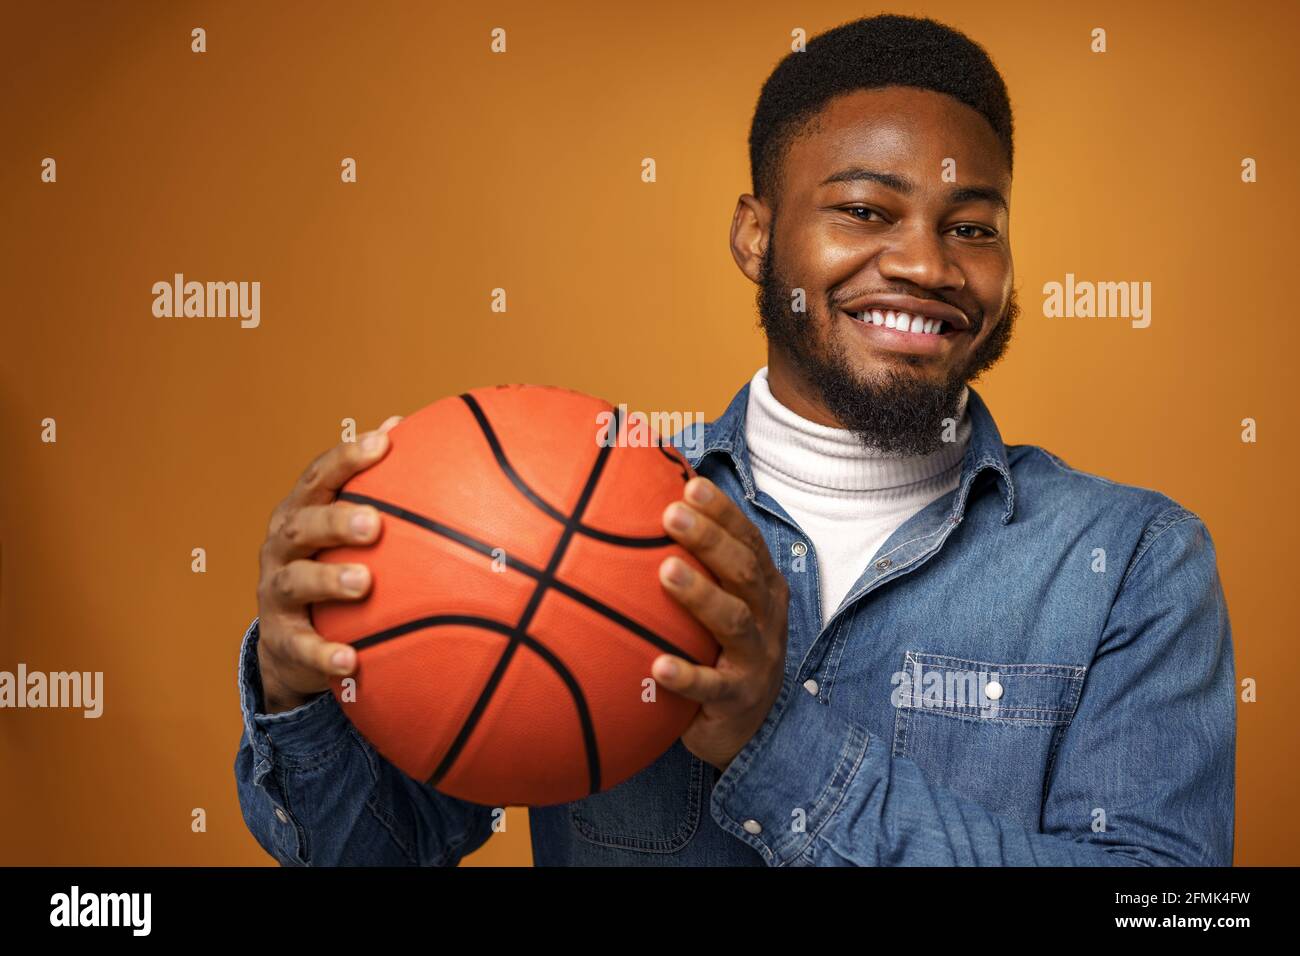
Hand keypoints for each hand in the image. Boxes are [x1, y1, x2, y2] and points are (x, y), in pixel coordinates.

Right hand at [254, 415, 401, 712]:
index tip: (383, 443)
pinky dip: (325, 654)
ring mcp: (276, 593)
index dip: (347, 458)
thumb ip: (377, 486)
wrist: (290, 641)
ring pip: (295, 582)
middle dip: (336, 520)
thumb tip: (407, 426)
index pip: (319, 477)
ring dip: (329, 580)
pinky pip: (302, 647)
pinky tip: (353, 662)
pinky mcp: (282, 639)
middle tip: (375, 523)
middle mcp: (281, 548)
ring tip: (364, 582)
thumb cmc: (332, 565)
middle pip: (302, 526)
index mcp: (302, 512)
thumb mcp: (347, 529)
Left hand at [652, 476, 789, 771]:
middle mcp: (766, 616)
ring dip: (701, 594)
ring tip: (666, 571)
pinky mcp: (737, 699)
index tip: (691, 485)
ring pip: (734, 621)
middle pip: (744, 570)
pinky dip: (687, 676)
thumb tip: (638, 510)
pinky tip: (656, 666)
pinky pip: (713, 687)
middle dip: (710, 539)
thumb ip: (694, 566)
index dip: (723, 512)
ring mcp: (756, 658)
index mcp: (762, 587)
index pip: (747, 540)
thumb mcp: (721, 605)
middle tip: (670, 515)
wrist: (751, 729)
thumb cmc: (721, 650)